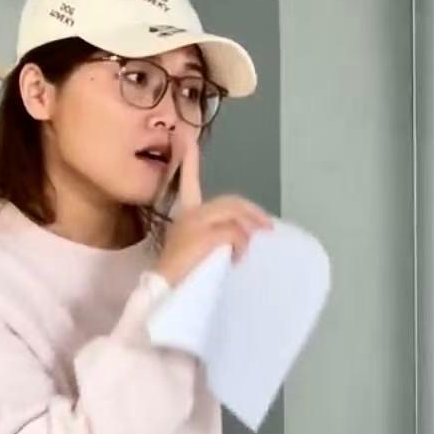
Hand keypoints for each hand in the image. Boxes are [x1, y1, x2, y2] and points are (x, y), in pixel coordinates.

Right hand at [155, 142, 271, 289]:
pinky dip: (241, 245)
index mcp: (186, 216)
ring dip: (247, 232)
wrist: (166, 296)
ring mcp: (193, 223)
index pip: (188, 180)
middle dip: (252, 213)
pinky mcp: (202, 235)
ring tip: (246, 251)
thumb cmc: (183, 279)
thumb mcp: (202, 253)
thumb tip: (245, 237)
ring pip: (234, 215)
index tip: (185, 137)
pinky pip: (234, 232)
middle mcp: (188, 215)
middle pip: (230, 202)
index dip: (189, 158)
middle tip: (267, 229)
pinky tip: (237, 259)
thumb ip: (218, 239)